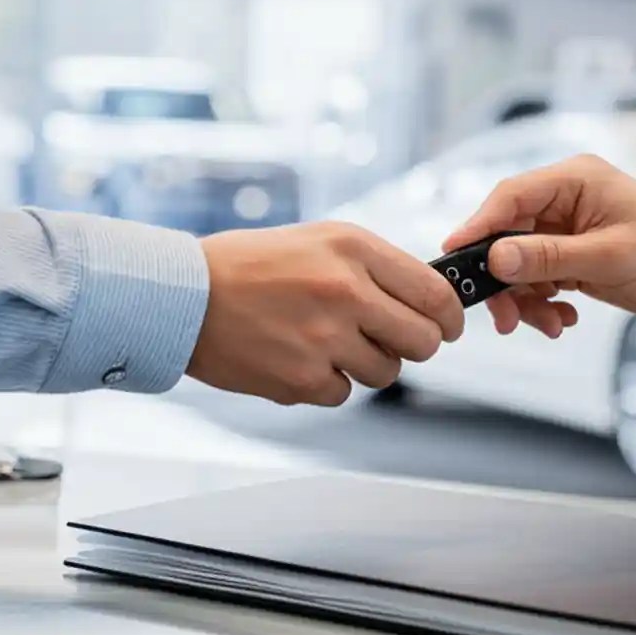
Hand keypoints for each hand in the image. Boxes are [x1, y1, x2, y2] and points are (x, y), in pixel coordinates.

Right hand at [188, 222, 463, 405]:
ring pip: (387, 372)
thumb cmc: (250, 266)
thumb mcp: (318, 240)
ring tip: (329, 342)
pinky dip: (327, 383)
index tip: (449, 326)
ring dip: (367, 364)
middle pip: (423, 341)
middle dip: (415, 345)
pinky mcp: (303, 380)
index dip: (452, 317)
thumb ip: (373, 266)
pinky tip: (298, 357)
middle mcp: (345, 291)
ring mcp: (325, 339)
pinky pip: (344, 393)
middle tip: (393, 340)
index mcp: (353, 249)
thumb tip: (427, 301)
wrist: (183, 297)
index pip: (436, 293)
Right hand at [443, 154, 635, 336]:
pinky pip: (536, 279)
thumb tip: (497, 258)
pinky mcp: (568, 255)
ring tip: (548, 325)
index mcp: (575, 180)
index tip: (455, 253)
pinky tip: (563, 319)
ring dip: (525, 299)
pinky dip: (541, 303)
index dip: (479, 225)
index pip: (511, 196)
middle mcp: (564, 199)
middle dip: (506, 280)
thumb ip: (549, 257)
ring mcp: (564, 228)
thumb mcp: (609, 258)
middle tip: (505, 317)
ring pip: (518, 263)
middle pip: (507, 235)